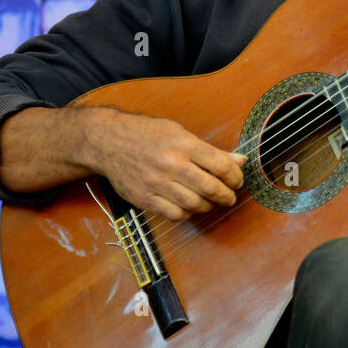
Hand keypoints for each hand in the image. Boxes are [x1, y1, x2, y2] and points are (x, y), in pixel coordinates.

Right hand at [82, 109, 245, 220]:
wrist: (107, 142)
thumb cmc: (146, 134)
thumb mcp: (179, 133)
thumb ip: (210, 150)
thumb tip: (239, 161)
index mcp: (183, 144)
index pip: (221, 165)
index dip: (235, 177)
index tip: (236, 180)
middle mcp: (170, 164)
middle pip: (210, 188)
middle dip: (226, 196)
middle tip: (229, 196)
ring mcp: (156, 183)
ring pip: (194, 205)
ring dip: (208, 206)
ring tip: (210, 201)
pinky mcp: (144, 198)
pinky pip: (175, 214)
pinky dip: (187, 213)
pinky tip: (189, 206)